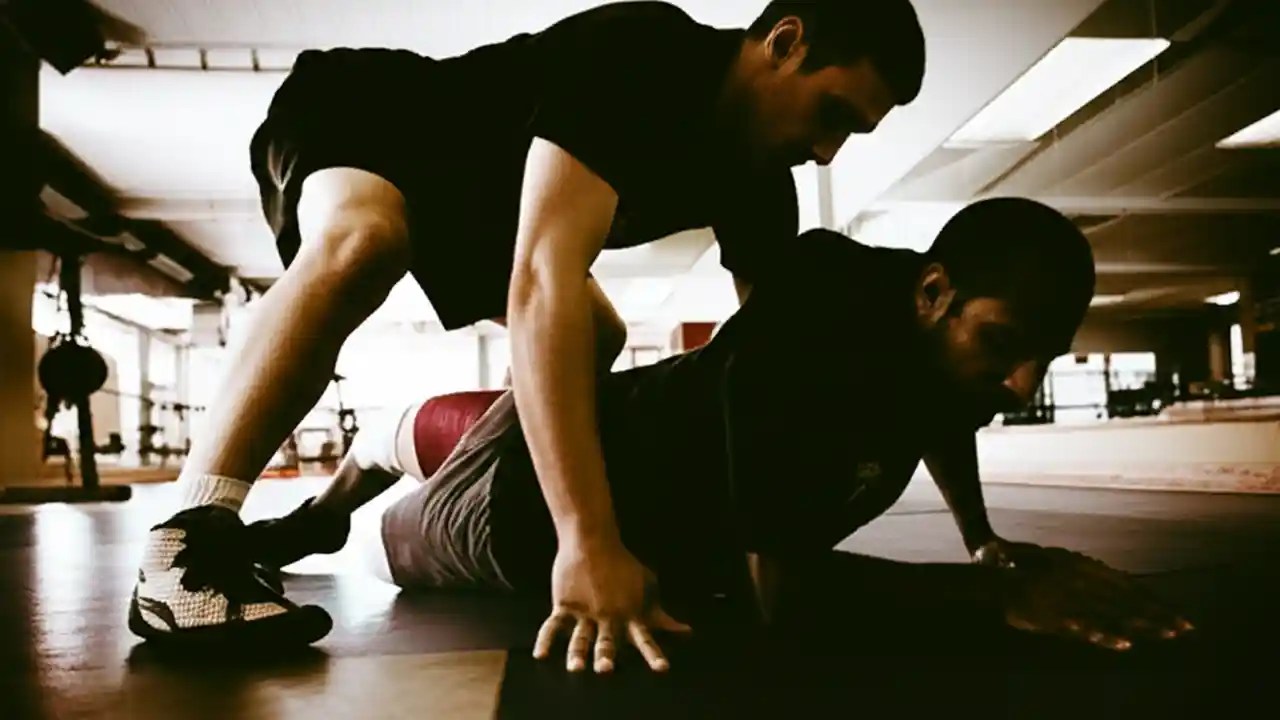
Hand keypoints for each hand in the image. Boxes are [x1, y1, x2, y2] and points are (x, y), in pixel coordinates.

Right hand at [533, 536, 690, 672]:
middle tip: (605, 669)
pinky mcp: (565, 605)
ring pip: (580, 637)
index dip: (654, 654)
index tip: (662, 669)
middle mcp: (608, 616)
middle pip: (607, 641)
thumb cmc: (623, 567)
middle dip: (606, 655)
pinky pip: (553, 627)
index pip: (645, 639)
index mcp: (630, 615)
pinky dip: (546, 640)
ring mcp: (585, 612)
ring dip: (578, 653)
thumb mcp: (648, 588)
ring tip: (576, 668)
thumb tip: (686, 632)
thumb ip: (662, 616)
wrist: (593, 542)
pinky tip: (541, 655)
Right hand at [980, 538, 1194, 650]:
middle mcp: (1085, 581)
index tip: (1178, 613)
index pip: (1129, 587)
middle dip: (1160, 614)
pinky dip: (1106, 635)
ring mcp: (1072, 598)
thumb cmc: (1025, 572)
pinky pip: (1086, 627)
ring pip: (1116, 612)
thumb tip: (1108, 572)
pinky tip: (1125, 644)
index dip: (1154, 600)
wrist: (995, 579)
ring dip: (1144, 624)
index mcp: (1086, 569)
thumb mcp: (1058, 564)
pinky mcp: (1057, 615)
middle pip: (1130, 600)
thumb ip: (1083, 571)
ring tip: (1169, 634)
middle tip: (1188, 627)